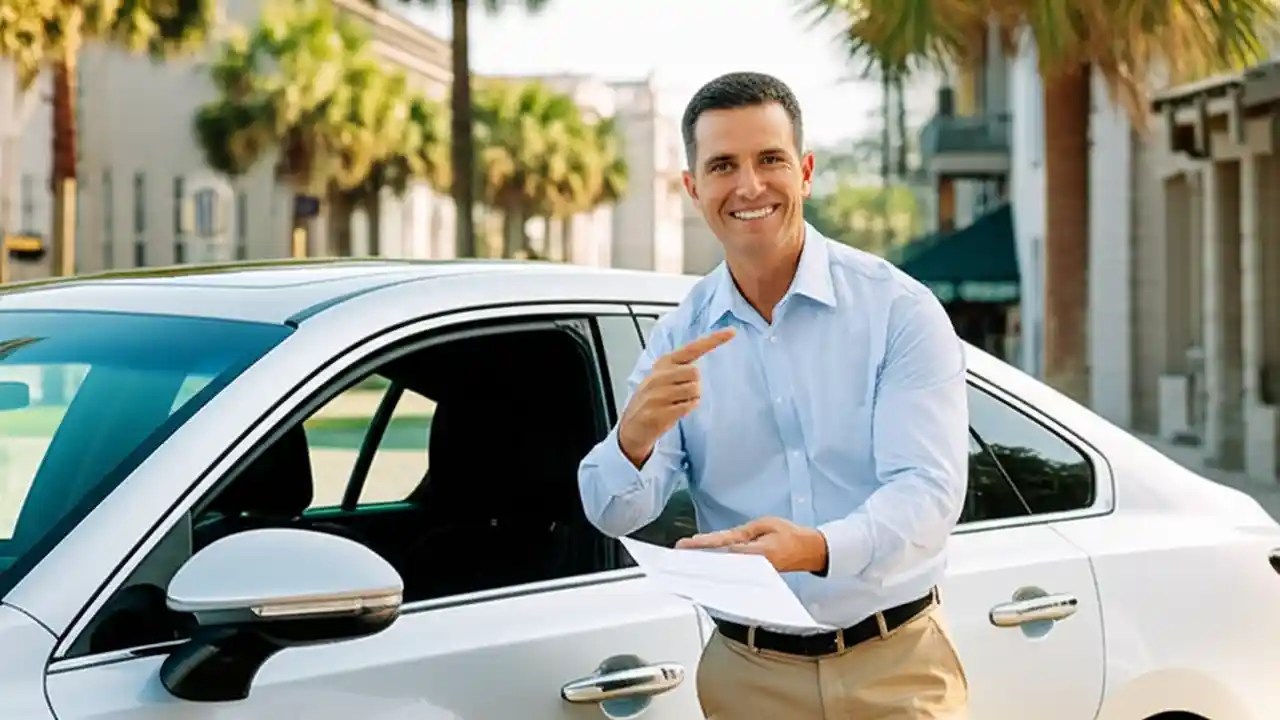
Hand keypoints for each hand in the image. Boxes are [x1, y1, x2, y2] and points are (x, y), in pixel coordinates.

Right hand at [617, 328, 735, 466]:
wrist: (632, 428)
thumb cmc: (652, 401)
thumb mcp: (663, 378)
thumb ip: (681, 369)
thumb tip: (698, 369)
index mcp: (663, 364)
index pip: (692, 348)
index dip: (713, 340)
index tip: (732, 332)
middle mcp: (659, 376)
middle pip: (695, 372)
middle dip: (695, 385)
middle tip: (681, 394)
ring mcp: (657, 394)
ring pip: (694, 390)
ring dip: (691, 400)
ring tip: (675, 404)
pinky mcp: (658, 412)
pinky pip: (687, 407)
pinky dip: (686, 410)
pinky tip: (673, 412)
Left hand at [676, 516, 827, 573]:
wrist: (808, 550)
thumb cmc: (788, 535)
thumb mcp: (765, 525)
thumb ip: (742, 535)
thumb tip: (722, 542)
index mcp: (757, 553)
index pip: (725, 550)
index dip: (705, 548)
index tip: (688, 546)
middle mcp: (753, 566)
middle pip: (720, 564)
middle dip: (699, 558)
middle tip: (678, 554)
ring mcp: (752, 572)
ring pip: (724, 569)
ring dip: (705, 564)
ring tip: (684, 558)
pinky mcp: (752, 574)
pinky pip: (731, 571)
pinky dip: (716, 567)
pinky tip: (702, 563)